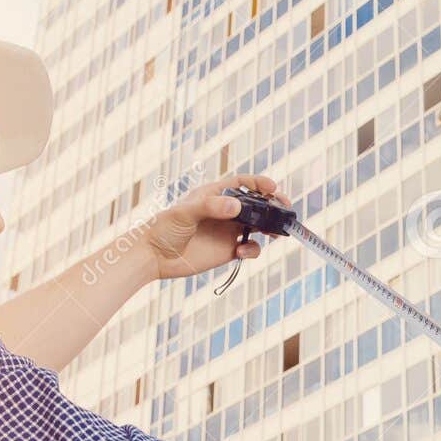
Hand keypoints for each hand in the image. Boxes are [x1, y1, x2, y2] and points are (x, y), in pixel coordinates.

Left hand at [138, 173, 288, 281]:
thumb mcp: (185, 213)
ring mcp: (228, 231)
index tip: (273, 188)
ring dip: (270, 228)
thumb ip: (211, 207)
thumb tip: (236, 206)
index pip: (242, 184)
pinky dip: (252, 249)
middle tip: (285, 209)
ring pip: (258, 225)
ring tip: (276, 232)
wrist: (154, 256)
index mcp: (214, 195)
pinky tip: (241, 251)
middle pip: (256, 204)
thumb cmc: (164, 228)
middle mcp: (224, 211)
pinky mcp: (228, 250)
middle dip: (272, 206)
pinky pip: (249, 247)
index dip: (259, 184)